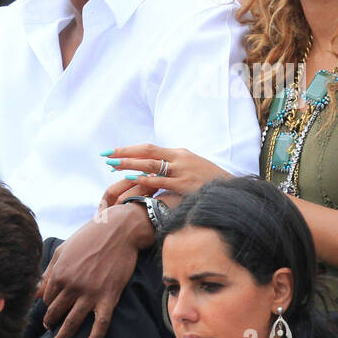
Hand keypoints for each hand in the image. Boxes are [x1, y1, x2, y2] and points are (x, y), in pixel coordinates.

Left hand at [37, 203, 152, 337]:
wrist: (120, 230)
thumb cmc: (90, 237)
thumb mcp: (64, 251)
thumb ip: (49, 271)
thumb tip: (35, 290)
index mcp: (59, 274)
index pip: (47, 299)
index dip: (47, 307)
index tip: (50, 312)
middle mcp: (72, 286)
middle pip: (55, 313)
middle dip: (50, 324)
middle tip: (50, 330)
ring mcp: (91, 294)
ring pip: (72, 323)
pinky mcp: (109, 298)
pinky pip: (100, 324)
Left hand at [100, 144, 231, 201]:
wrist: (231, 189)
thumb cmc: (208, 181)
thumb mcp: (191, 167)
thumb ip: (174, 166)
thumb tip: (154, 168)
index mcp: (179, 153)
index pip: (149, 148)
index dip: (130, 149)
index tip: (113, 152)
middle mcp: (179, 159)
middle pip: (147, 152)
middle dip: (125, 154)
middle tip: (106, 156)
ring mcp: (181, 172)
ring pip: (150, 165)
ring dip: (130, 164)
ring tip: (113, 166)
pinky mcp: (184, 186)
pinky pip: (160, 181)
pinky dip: (145, 179)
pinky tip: (132, 179)